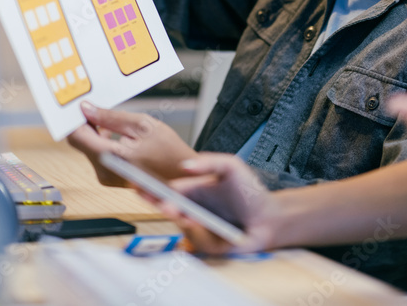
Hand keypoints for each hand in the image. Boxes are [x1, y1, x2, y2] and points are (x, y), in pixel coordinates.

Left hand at [67, 102, 196, 186]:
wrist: (183, 176)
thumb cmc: (169, 150)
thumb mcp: (142, 124)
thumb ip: (110, 117)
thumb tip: (86, 109)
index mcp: (111, 157)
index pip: (76, 136)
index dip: (74, 118)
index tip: (77, 104)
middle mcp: (104, 171)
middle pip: (81, 142)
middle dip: (86, 123)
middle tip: (96, 106)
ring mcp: (106, 177)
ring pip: (88, 148)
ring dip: (95, 132)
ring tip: (111, 120)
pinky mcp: (110, 177)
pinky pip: (97, 155)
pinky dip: (102, 143)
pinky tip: (116, 134)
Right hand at [149, 153, 277, 254]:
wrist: (271, 216)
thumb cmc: (251, 191)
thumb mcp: (231, 166)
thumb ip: (209, 161)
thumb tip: (184, 165)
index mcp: (193, 191)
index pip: (166, 190)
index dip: (150, 188)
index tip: (136, 182)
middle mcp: (192, 210)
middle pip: (167, 209)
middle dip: (157, 203)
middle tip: (153, 199)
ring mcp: (200, 229)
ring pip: (182, 226)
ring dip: (180, 219)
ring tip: (178, 211)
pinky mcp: (209, 245)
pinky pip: (198, 241)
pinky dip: (199, 232)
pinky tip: (201, 224)